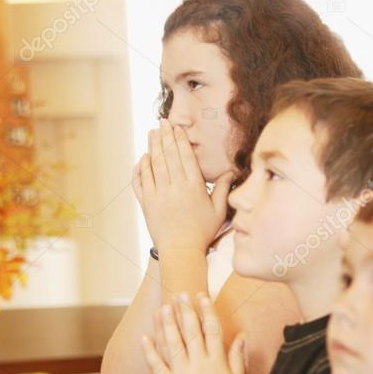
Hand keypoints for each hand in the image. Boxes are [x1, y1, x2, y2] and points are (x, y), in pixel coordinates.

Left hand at [132, 119, 234, 253]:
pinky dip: (141, 168)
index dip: (180, 140)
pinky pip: (141, 181)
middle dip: (165, 136)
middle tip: (162, 122)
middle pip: (169, 156)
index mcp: (194, 187)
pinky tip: (143, 157)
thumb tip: (231, 172)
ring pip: (154, 165)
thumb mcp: (218, 211)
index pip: (186, 157)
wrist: (181, 251)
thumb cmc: (202, 232)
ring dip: (153, 147)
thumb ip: (223, 189)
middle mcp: (175, 187)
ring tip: (152, 133)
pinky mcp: (147, 203)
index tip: (177, 128)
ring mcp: (159, 195)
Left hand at [141, 292, 245, 373]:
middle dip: (185, 310)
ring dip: (166, 324)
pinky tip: (145, 337)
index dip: (206, 310)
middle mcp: (199, 365)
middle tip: (179, 293)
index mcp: (217, 362)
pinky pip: (157, 366)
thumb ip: (238, 357)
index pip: (212, 329)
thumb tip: (242, 335)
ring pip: (172, 344)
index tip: (201, 295)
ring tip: (163, 307)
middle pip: (190, 332)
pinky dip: (150, 351)